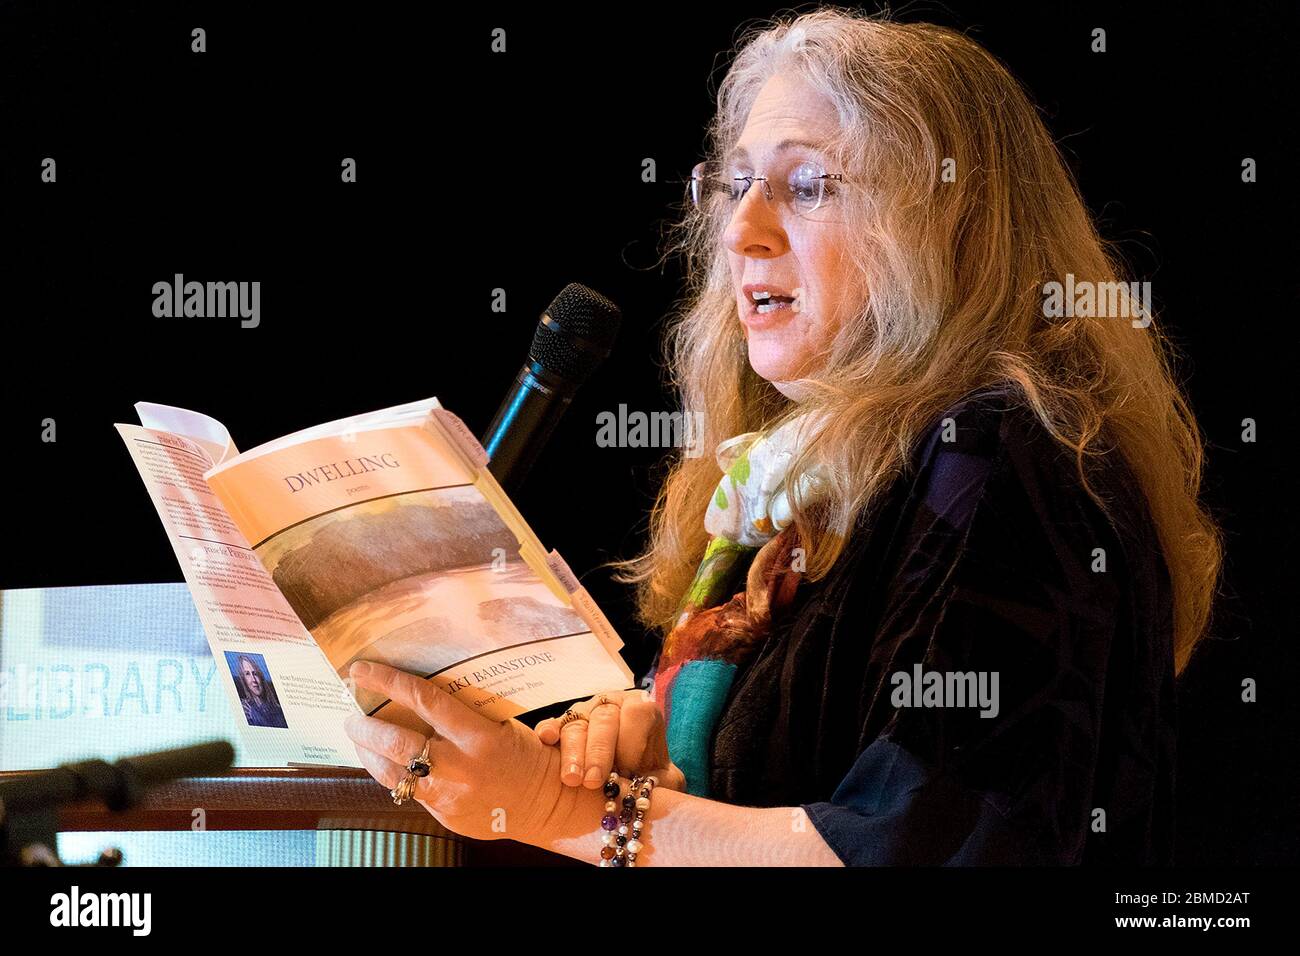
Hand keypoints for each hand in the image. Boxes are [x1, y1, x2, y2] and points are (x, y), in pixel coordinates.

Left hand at [343, 660, 566, 845]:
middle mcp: (460, 767)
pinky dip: (389, 772)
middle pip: (397, 742)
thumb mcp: (498, 725)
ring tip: (358, 736)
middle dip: (365, 725)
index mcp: (479, 736)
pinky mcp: (443, 815)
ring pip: (391, 772)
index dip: (389, 682)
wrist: (543, 803)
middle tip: (350, 713)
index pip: (426, 700)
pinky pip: (406, 791)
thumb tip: (415, 693)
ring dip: (368, 751)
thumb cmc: (523, 754)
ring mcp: (449, 795)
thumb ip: (460, 714)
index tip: (362, 670)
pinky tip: (381, 760)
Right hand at [534, 689, 686, 791]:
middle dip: (599, 752)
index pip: (638, 713)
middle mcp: (612, 705)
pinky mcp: (561, 725)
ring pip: (577, 724)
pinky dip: (549, 730)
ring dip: (573, 752)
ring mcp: (585, 712)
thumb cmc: (645, 778)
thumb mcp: (663, 779)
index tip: (627, 770)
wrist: (625, 780)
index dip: (632, 741)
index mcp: (641, 711)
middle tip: (593, 782)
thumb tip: (650, 785)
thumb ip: (662, 780)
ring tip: (572, 779)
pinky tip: (546, 738)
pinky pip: (553, 724)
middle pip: (604, 719)